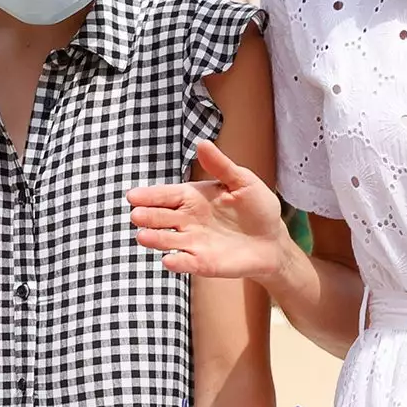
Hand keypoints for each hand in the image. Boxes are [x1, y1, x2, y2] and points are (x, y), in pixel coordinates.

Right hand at [128, 139, 282, 278]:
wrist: (273, 240)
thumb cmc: (257, 208)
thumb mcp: (242, 181)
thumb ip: (221, 166)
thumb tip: (202, 143)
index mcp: (193, 197)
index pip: (167, 195)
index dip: (150, 196)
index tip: (133, 196)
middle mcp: (187, 220)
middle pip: (162, 218)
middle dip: (148, 216)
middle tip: (136, 215)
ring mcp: (193, 242)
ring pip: (168, 240)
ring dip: (156, 239)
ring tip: (143, 236)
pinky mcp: (203, 263)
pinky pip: (186, 262)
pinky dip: (177, 262)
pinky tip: (168, 260)